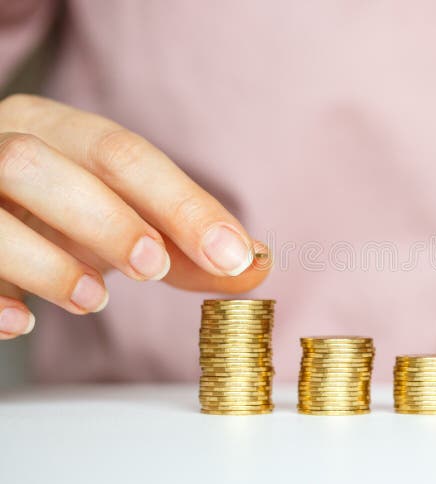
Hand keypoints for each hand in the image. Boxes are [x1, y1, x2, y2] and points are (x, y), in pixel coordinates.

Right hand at [0, 94, 269, 338]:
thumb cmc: (59, 211)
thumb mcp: (122, 218)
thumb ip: (185, 245)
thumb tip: (256, 264)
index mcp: (58, 128)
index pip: (124, 154)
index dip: (181, 204)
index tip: (233, 254)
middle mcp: (1, 143)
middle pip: (41, 164)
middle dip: (107, 219)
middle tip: (155, 268)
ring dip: (47, 260)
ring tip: (92, 300)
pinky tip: (22, 322)